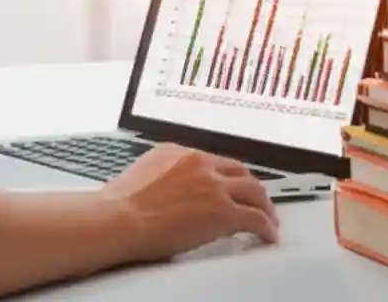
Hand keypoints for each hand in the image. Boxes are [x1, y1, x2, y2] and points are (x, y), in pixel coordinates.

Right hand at [100, 143, 280, 261]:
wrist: (118, 218)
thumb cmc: (119, 205)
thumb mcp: (141, 174)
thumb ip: (161, 175)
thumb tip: (164, 188)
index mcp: (179, 152)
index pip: (214, 162)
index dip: (227, 177)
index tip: (230, 187)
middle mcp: (200, 163)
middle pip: (239, 173)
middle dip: (250, 188)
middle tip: (256, 202)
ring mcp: (214, 186)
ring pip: (254, 191)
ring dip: (264, 207)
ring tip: (268, 219)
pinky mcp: (223, 211)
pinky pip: (255, 218)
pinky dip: (266, 227)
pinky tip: (267, 235)